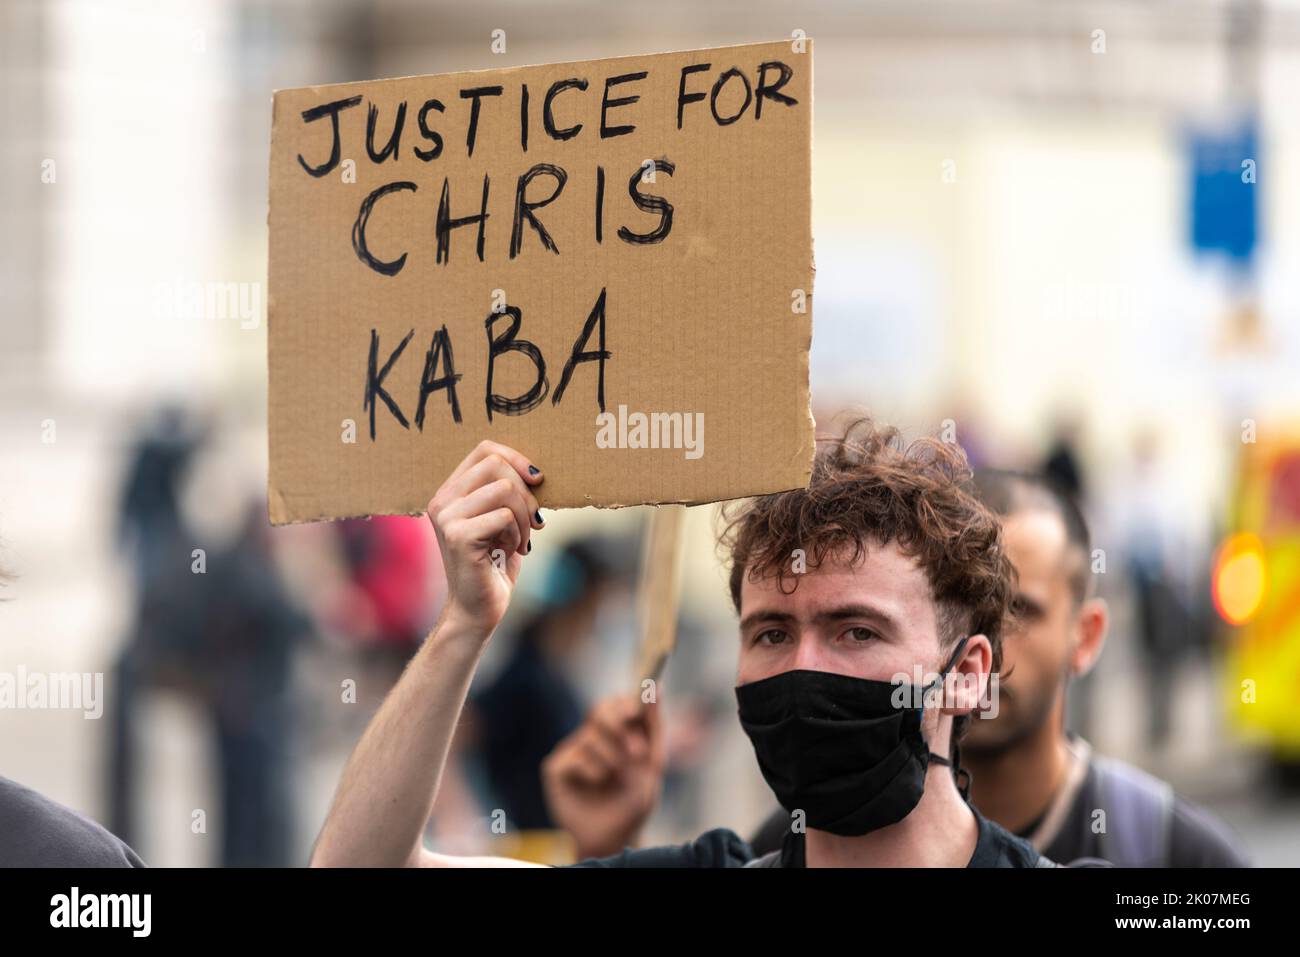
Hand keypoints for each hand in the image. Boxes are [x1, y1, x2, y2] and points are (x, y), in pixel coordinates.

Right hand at [427, 440, 543, 639]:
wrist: (479, 609)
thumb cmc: (495, 563)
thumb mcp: (502, 519)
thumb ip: (508, 492)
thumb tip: (536, 472)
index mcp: (451, 491)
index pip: (484, 450)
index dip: (516, 458)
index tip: (537, 480)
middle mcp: (443, 500)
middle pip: (496, 465)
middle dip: (526, 493)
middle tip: (535, 521)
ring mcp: (447, 517)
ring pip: (504, 489)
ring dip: (524, 517)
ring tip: (522, 540)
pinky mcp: (458, 536)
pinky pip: (504, 516)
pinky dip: (518, 534)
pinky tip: (512, 551)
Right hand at [542, 695, 665, 860]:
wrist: (616, 837)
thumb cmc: (633, 800)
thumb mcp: (653, 763)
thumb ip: (654, 726)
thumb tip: (658, 687)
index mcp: (615, 732)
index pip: (617, 702)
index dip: (626, 702)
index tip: (637, 711)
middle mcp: (592, 737)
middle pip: (599, 709)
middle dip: (619, 726)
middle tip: (636, 751)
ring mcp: (572, 751)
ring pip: (590, 736)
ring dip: (613, 758)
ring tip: (618, 778)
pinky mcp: (556, 768)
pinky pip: (576, 758)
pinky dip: (594, 772)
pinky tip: (596, 786)